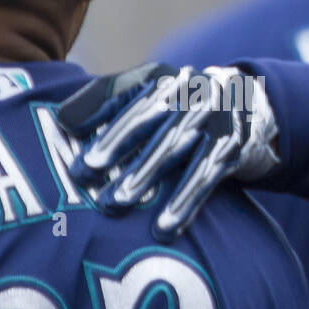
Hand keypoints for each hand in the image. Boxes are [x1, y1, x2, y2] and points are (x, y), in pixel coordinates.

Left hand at [57, 63, 279, 240]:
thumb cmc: (174, 107)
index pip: (129, 105)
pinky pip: (207, 177)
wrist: (246, 105)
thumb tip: (62, 122)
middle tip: (97, 192)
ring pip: (179, 151)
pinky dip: (184, 203)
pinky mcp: (231, 147)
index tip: (82, 168)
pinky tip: (164, 228)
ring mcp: (213, 118)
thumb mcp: (143, 94)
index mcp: (161, 80)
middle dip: (124, 159)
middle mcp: (189, 94)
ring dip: (149, 181)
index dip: (105, 135)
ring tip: (120, 207)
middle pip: (154, 126)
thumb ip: (102, 102)